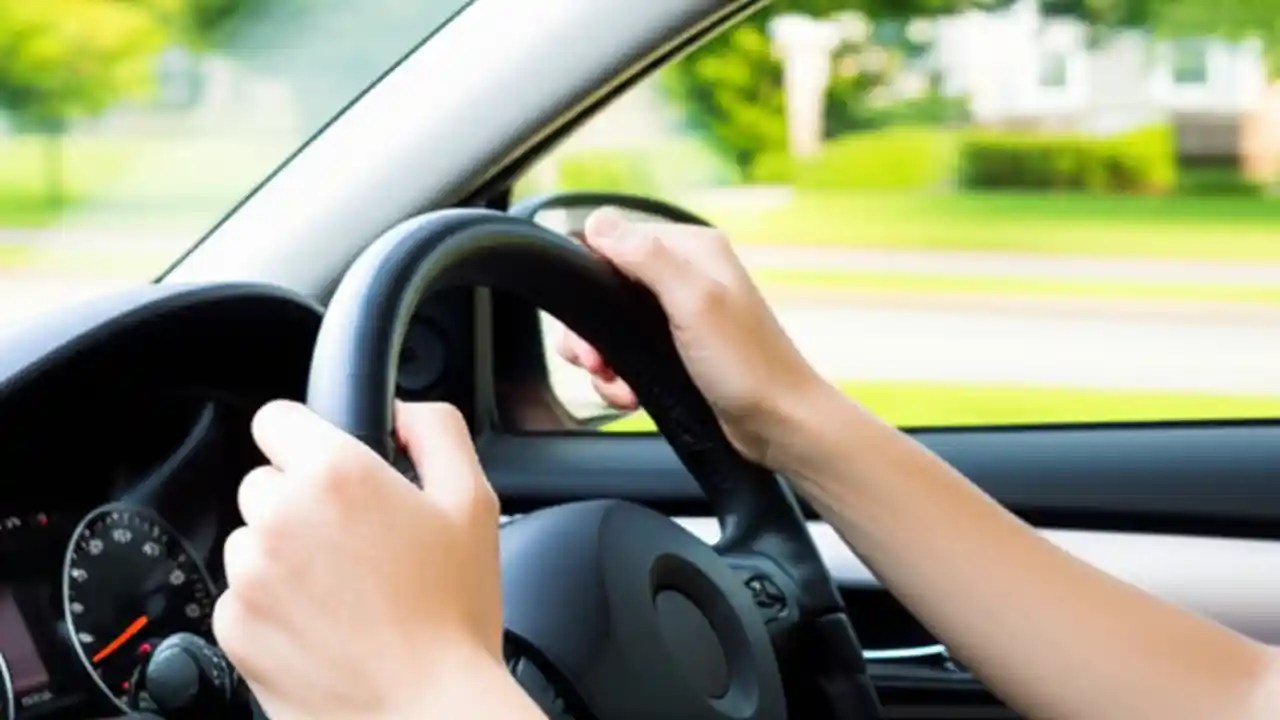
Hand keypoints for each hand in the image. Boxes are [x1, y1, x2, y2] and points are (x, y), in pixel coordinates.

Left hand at [212, 400, 538, 718]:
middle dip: (300, 502)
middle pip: (263, 482)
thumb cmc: (454, 614)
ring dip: (283, 554)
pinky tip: (324, 625)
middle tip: (353, 542)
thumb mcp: (473, 501)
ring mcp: (248, 575)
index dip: (305, 438)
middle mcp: (280, 517)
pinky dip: (273, 606)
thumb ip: (437, 431)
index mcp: (336, 475)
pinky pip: (242, 595)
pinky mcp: (233, 626)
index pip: (275, 418)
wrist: (424, 710)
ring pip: (250, 540)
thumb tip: (403, 410)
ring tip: (342, 590)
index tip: (327, 466)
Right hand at [557, 208, 829, 468]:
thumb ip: (647, 258)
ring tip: (615, 384)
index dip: (589, 275)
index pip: (615, 239)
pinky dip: (619, 378)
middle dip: (590, 331)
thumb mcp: (695, 302)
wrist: (778, 424)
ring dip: (601, 360)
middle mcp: (684, 276)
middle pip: (605, 287)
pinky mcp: (673, 351)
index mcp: (692, 250)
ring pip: (610, 326)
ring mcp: (678, 316)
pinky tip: (629, 395)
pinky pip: (625, 355)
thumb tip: (600, 222)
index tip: (588, 318)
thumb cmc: (748, 365)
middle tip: (595, 362)